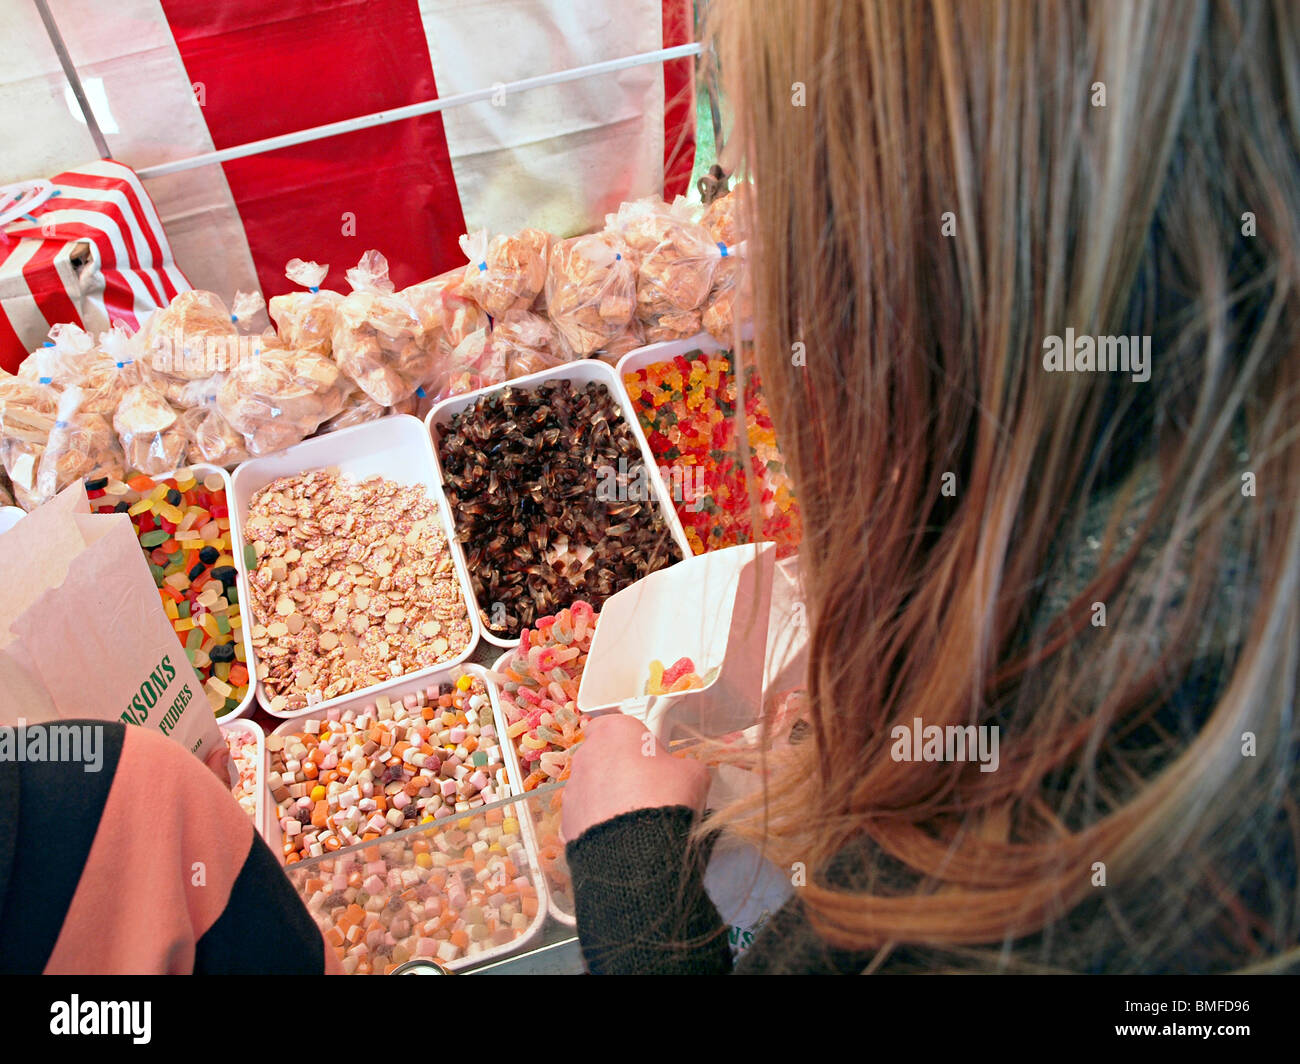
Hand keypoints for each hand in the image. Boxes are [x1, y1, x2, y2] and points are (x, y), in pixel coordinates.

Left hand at [561, 713, 710, 841]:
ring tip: (633, 816)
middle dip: (620, 768)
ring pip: (592, 785)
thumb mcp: (693, 774)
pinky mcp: (566, 818)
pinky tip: (619, 835)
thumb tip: (681, 774)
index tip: (649, 757)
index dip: (634, 740)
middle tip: (646, 787)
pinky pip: (585, 814)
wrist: (636, 847)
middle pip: (603, 755)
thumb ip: (682, 766)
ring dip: (608, 795)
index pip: (616, 724)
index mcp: (615, 731)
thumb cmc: (665, 796)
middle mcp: (586, 753)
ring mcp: (572, 786)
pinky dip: (598, 821)